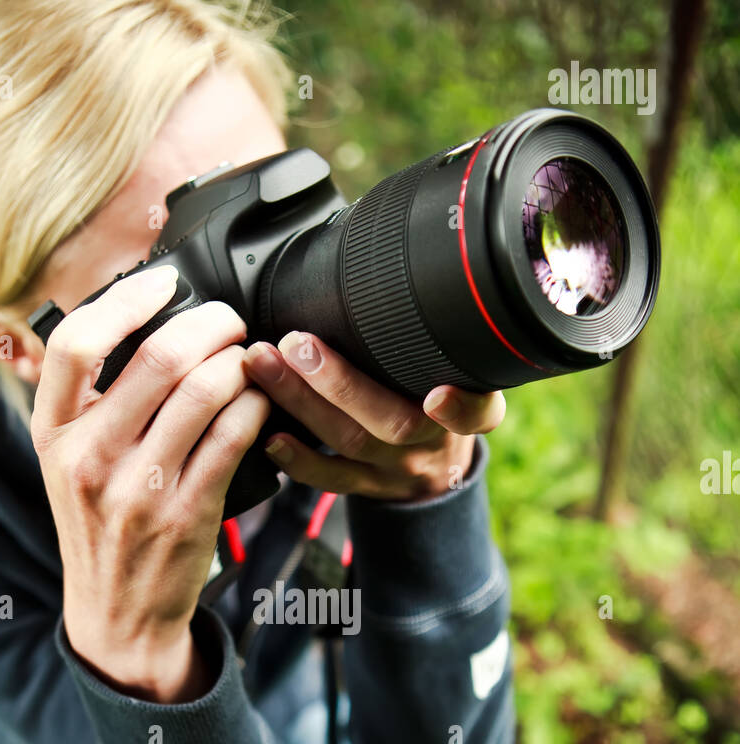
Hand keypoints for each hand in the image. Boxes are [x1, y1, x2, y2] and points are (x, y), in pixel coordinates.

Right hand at [31, 264, 269, 701]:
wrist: (117, 614)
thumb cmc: (100, 525)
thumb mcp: (69, 463)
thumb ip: (90, 401)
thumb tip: (144, 319)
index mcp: (53, 434)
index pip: (75, 342)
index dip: (127, 299)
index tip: (166, 281)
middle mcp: (89, 459)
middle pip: (157, 358)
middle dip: (210, 323)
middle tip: (230, 319)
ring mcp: (138, 490)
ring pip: (204, 392)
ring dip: (240, 362)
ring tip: (249, 358)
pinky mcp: (187, 514)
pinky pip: (234, 436)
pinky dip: (255, 405)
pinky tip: (259, 399)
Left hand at [243, 331, 505, 499]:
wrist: (436, 466)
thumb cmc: (438, 393)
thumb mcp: (459, 366)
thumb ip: (435, 333)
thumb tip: (386, 256)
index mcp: (469, 408)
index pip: (480, 413)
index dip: (462, 409)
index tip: (438, 394)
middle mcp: (434, 442)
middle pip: (394, 422)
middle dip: (340, 384)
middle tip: (294, 344)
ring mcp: (399, 469)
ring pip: (352, 443)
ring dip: (301, 403)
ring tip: (262, 366)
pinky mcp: (369, 487)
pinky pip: (332, 480)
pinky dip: (298, 459)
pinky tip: (269, 435)